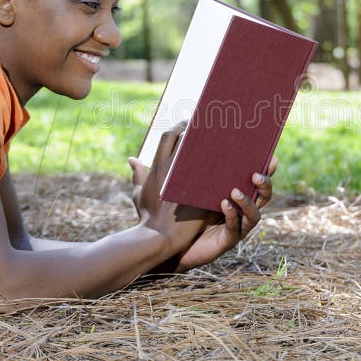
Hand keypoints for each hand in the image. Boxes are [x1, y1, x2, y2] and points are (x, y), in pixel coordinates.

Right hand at [127, 122, 207, 253]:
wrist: (159, 236)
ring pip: (200, 149)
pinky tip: (229, 157)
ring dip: (210, 141)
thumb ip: (138, 175)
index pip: (167, 136)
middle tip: (206, 126)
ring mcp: (185, 177)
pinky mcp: (199, 188)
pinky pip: (212, 169)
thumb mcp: (138, 193)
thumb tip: (131, 159)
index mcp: (157, 167)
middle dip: (195, 128)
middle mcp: (170, 167)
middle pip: (184, 137)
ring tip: (220, 136)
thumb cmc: (147, 217)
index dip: (178, 127)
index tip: (187, 124)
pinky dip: (219, 160)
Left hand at [172, 156, 277, 271]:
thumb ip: (207, 175)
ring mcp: (238, 228)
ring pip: (254, 215)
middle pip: (264, 198)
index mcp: (240, 198)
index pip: (258, 183)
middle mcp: (243, 213)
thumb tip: (205, 147)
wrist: (177, 243)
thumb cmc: (187, 213)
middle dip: (264, 186)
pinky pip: (234, 228)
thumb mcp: (199, 191)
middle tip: (255, 175)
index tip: (273, 158)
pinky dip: (231, 215)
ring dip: (247, 202)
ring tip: (235, 191)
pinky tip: (224, 204)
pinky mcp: (228, 241)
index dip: (268, 172)